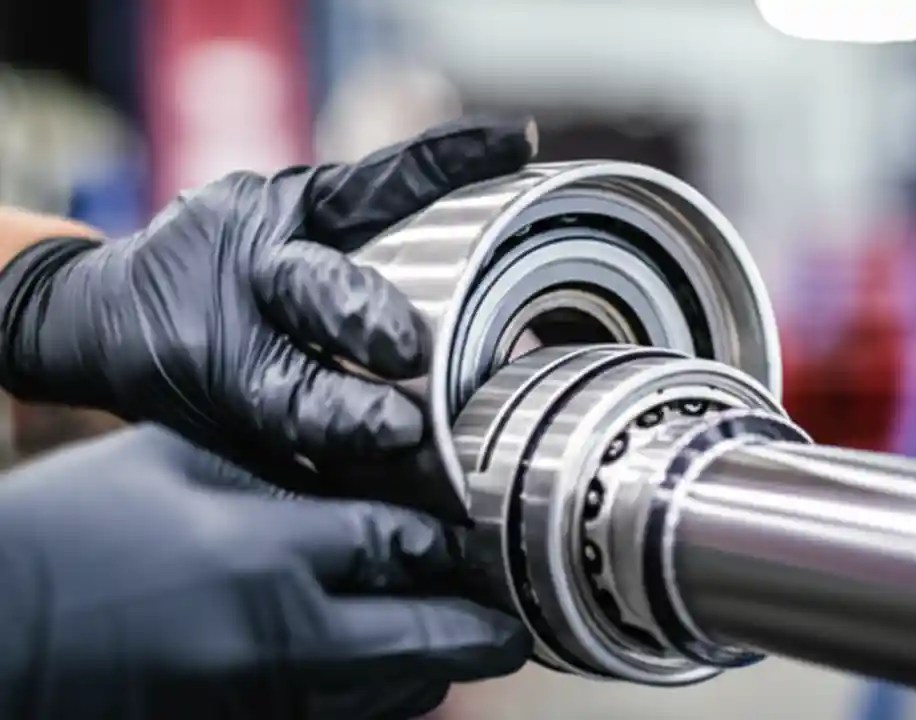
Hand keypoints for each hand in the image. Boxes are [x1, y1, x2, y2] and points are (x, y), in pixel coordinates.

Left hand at [0, 116, 535, 474]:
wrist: (110, 310)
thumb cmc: (189, 392)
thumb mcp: (234, 440)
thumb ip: (316, 456)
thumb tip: (424, 480)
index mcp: (216, 359)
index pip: (288, 390)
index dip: (344, 412)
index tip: (400, 432)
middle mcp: (238, 275)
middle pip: (311, 289)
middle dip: (363, 315)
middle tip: (407, 346)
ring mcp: (265, 217)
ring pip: (354, 210)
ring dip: (440, 188)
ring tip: (505, 169)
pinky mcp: (297, 188)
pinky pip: (381, 174)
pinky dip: (448, 159)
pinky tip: (512, 143)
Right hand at [0, 426, 529, 719]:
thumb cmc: (67, 532)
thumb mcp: (171, 461)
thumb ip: (274, 475)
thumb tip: (348, 491)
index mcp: (269, 552)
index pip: (402, 546)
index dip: (443, 542)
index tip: (460, 538)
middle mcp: (284, 637)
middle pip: (427, 644)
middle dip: (482, 634)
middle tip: (511, 627)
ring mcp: (264, 698)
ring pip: (393, 699)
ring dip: (432, 671)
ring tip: (456, 647)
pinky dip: (372, 701)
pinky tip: (380, 676)